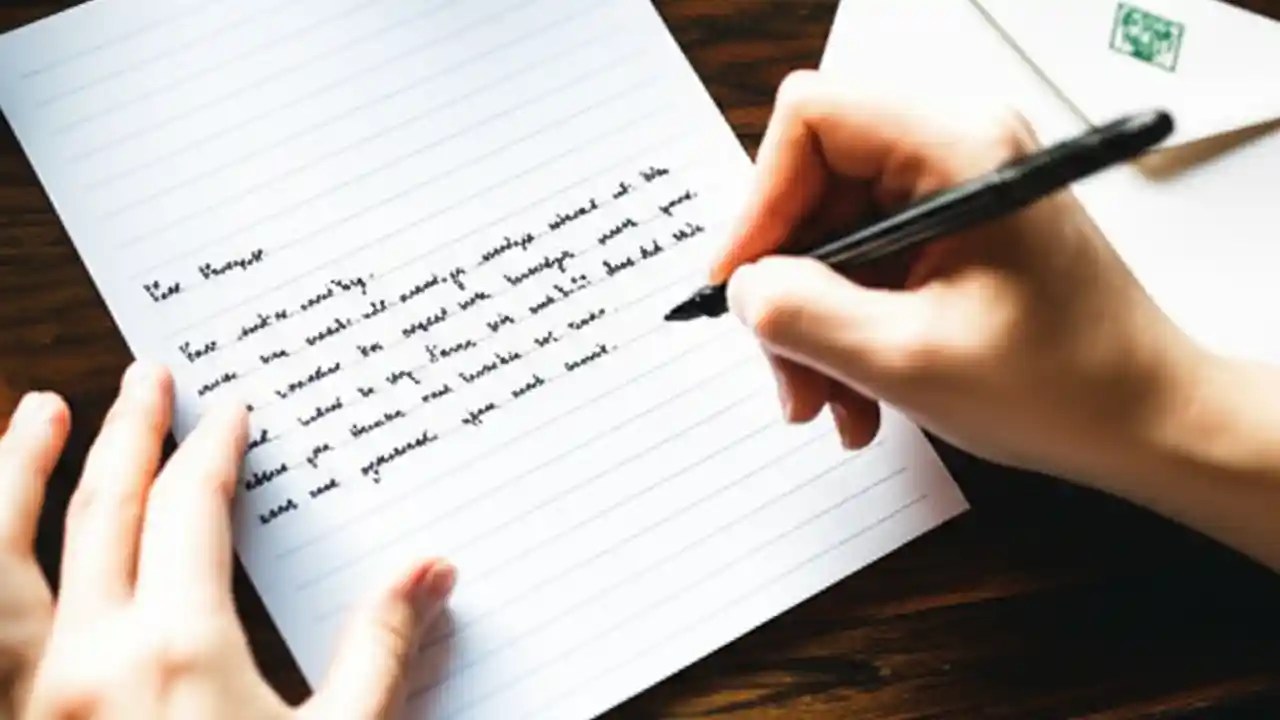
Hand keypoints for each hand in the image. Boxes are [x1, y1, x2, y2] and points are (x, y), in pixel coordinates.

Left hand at [1, 362, 454, 718]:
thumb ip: (379, 648)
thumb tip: (432, 567)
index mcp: (176, 648)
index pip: (191, 508)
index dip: (213, 448)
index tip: (230, 409)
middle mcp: (88, 656)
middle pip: (103, 507)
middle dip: (129, 430)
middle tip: (146, 375)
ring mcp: (31, 694)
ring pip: (6, 554)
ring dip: (18, 471)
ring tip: (37, 411)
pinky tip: (1, 545)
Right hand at [712, 70, 1205, 487]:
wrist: (1146, 420)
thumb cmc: (1063, 387)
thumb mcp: (908, 360)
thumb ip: (805, 316)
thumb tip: (743, 289)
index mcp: (959, 150)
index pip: (813, 122)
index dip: (759, 202)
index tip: (740, 283)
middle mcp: (957, 150)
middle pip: (814, 187)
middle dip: (789, 288)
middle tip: (785, 369)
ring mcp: (956, 190)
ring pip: (833, 236)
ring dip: (814, 323)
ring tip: (826, 401)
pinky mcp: (955, 230)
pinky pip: (868, 264)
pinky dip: (848, 328)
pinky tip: (857, 394)